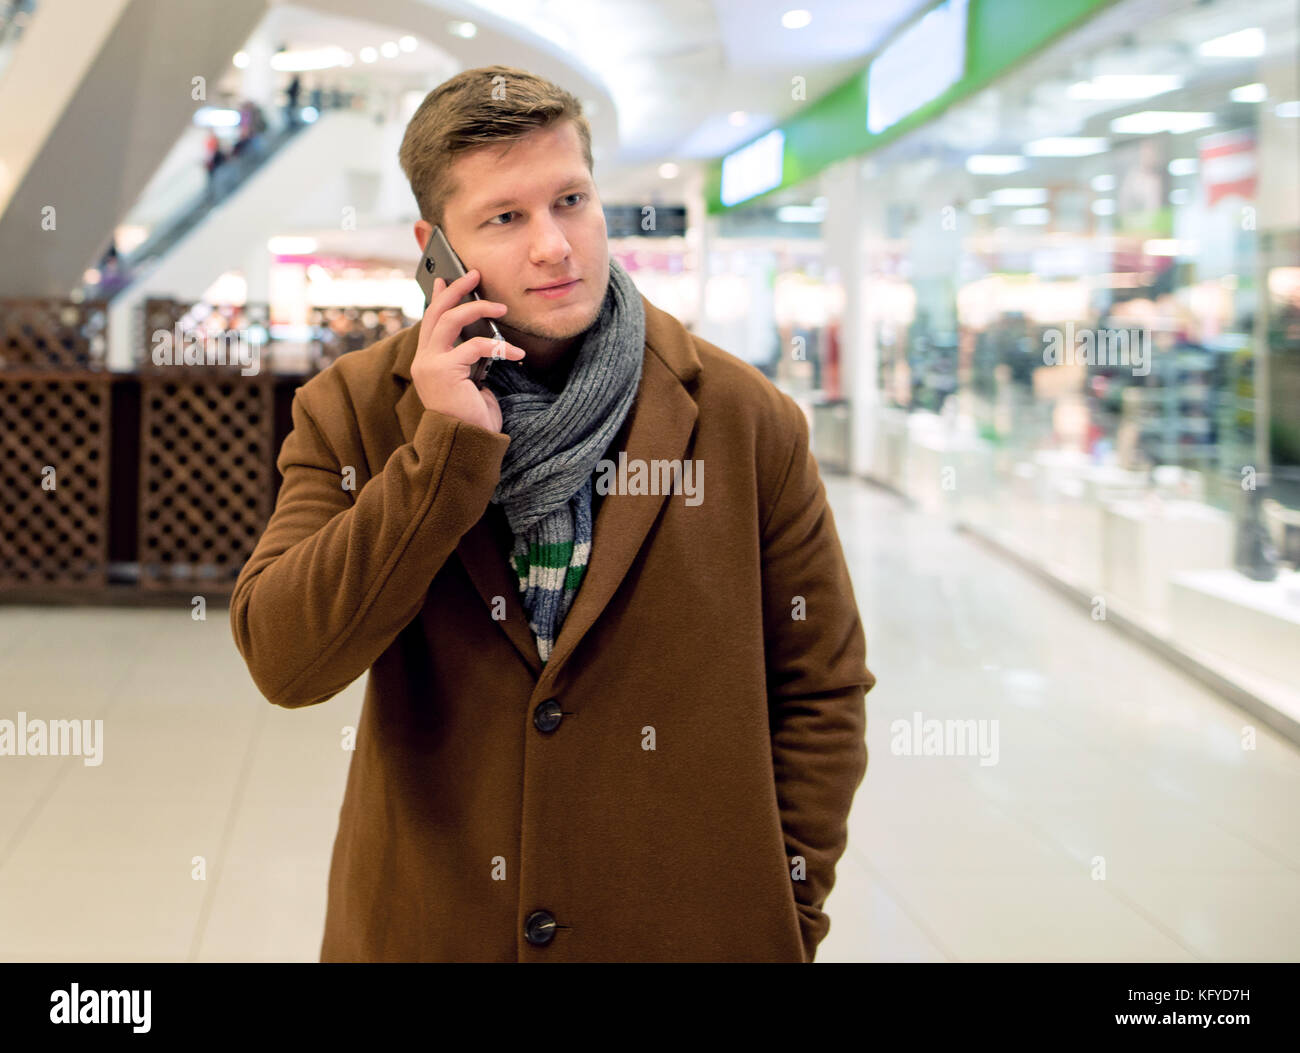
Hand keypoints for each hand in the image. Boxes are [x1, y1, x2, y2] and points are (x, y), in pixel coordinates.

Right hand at [411, 268, 524, 433]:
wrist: (466, 443)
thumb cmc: (472, 417)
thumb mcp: (470, 381)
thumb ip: (468, 359)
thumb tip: (483, 336)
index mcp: (427, 362)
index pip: (429, 321)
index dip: (438, 297)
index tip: (446, 279)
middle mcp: (424, 360)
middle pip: (436, 312)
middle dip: (456, 289)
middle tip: (474, 274)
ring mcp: (430, 364)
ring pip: (450, 320)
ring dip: (478, 307)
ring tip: (501, 307)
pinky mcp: (444, 370)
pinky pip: (476, 346)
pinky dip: (500, 346)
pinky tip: (518, 354)